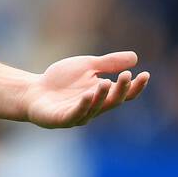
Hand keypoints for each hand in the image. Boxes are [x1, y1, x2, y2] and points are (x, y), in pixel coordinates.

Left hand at [22, 51, 149, 128]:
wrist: (32, 90)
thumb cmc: (60, 80)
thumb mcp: (86, 66)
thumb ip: (108, 63)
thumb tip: (135, 57)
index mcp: (102, 96)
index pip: (124, 94)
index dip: (135, 87)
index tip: (145, 74)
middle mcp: (94, 108)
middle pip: (112, 101)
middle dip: (121, 90)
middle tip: (126, 76)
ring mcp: (78, 115)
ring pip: (95, 108)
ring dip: (102, 96)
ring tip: (107, 82)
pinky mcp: (61, 119)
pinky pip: (75, 114)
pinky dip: (82, 105)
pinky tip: (87, 95)